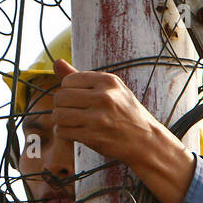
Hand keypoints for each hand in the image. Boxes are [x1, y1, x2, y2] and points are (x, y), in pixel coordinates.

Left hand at [51, 59, 195, 202]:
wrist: (145, 140)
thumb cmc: (124, 112)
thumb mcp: (110, 89)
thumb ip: (81, 76)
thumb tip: (57, 62)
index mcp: (108, 81)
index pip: (68, 81)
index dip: (68, 90)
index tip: (79, 99)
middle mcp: (104, 97)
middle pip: (60, 97)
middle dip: (62, 105)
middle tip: (73, 111)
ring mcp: (98, 118)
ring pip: (58, 115)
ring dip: (61, 120)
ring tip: (73, 122)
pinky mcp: (93, 136)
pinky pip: (62, 131)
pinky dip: (64, 133)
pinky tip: (76, 132)